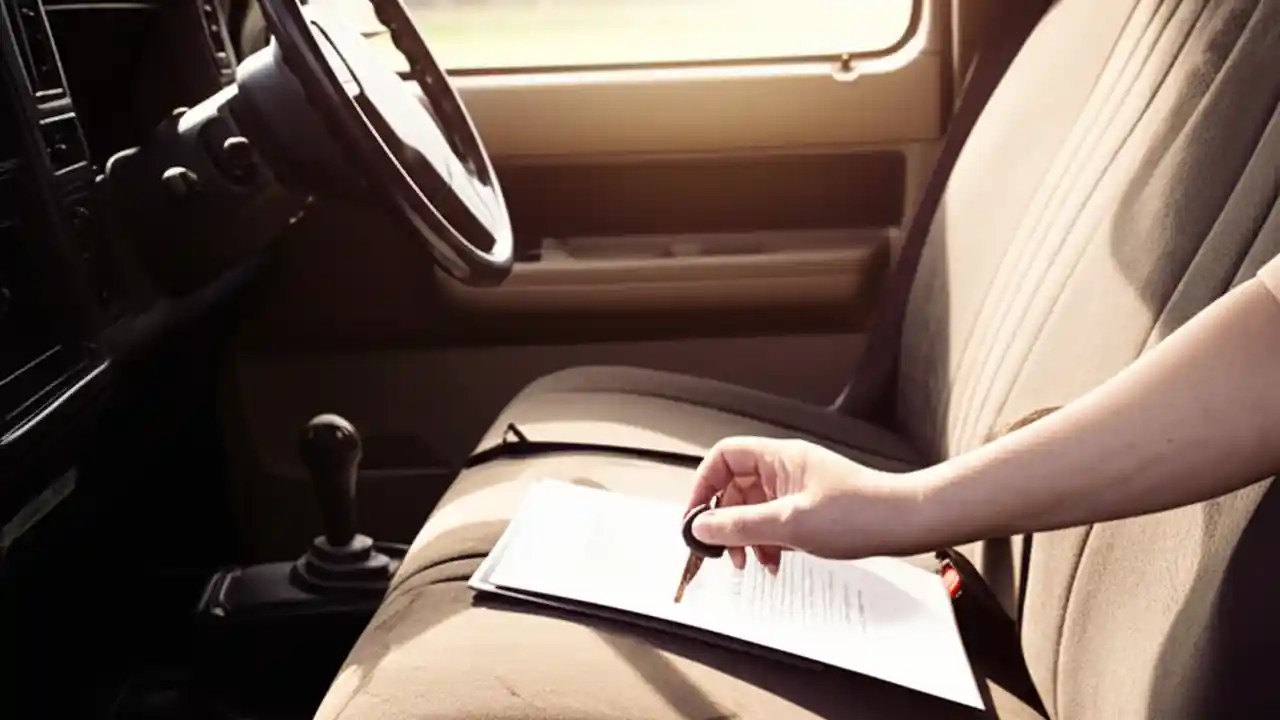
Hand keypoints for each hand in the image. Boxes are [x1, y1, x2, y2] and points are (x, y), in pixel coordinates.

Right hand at [685, 437, 929, 570]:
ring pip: (753, 508)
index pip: (723, 457)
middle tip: (723, 551)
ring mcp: (796, 487)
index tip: (696, 518)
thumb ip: (741, 525)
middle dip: (725, 521)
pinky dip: (767, 542)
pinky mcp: (808, 507)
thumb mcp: (790, 524)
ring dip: (746, 537)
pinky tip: (774, 563)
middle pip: (734, 487)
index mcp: (778, 457)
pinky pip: (773, 522)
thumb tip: (701, 527)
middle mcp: (784, 468)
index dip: (703, 485)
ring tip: (752, 563)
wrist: (905, 522)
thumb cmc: (860, 512)